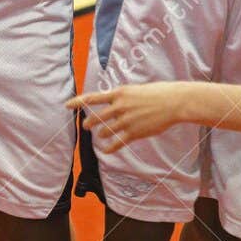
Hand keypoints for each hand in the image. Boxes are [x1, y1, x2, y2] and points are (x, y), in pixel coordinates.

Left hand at [69, 83, 190, 150]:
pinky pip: (116, 143)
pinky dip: (109, 148)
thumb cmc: (158, 93)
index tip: (67, 105)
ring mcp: (126, 120)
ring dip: (101, 134)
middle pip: (96, 118)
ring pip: (105, 131)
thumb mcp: (136, 90)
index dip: (78, 102)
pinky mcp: (134, 132)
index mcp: (119, 93)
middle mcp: (119, 107)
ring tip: (102, 135)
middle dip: (89, 123)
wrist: (173, 102)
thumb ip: (123, 97)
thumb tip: (114, 104)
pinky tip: (106, 150)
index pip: (93, 98)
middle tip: (87, 126)